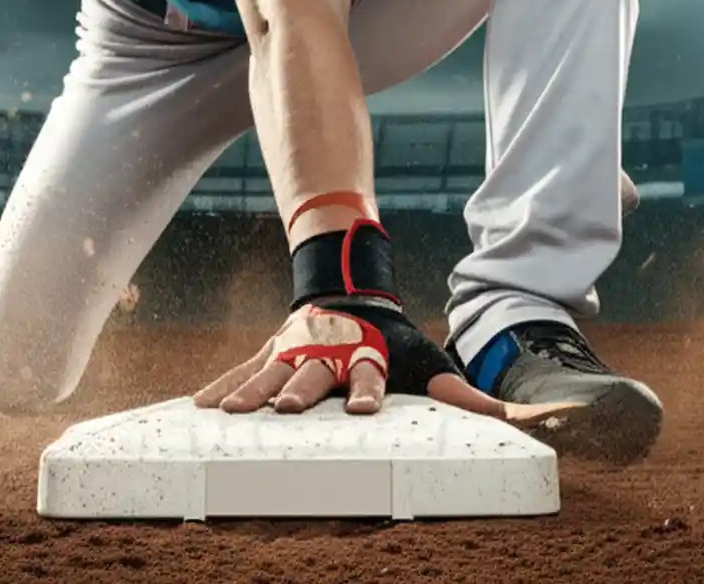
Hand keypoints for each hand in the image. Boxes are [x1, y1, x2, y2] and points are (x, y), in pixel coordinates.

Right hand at [193, 300, 576, 423]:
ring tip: (231, 412)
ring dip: (250, 391)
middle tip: (285, 408)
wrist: (346, 289)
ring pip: (268, 371)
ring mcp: (292, 348)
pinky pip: (241, 368)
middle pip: (311, 373)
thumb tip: (504, 413)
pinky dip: (220, 385)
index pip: (367, 374)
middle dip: (299, 389)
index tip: (365, 410)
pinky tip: (199, 405)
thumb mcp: (423, 356)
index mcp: (364, 354)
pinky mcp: (269, 349)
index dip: (367, 391)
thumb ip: (456, 389)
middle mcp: (326, 350)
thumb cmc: (387, 337)